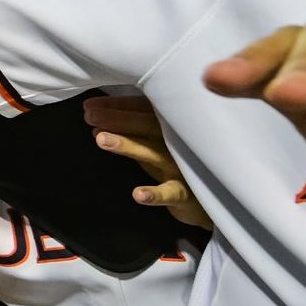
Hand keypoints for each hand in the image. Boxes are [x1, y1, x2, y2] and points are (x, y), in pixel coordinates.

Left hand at [83, 95, 212, 229]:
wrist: (216, 200)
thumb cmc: (178, 167)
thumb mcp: (157, 148)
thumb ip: (132, 136)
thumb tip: (97, 127)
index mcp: (170, 128)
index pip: (143, 110)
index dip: (117, 106)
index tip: (90, 105)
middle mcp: (177, 142)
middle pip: (147, 126)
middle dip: (117, 119)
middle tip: (90, 115)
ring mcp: (182, 167)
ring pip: (154, 154)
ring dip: (127, 145)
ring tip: (101, 138)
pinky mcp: (187, 193)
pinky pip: (171, 192)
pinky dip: (155, 193)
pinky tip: (137, 194)